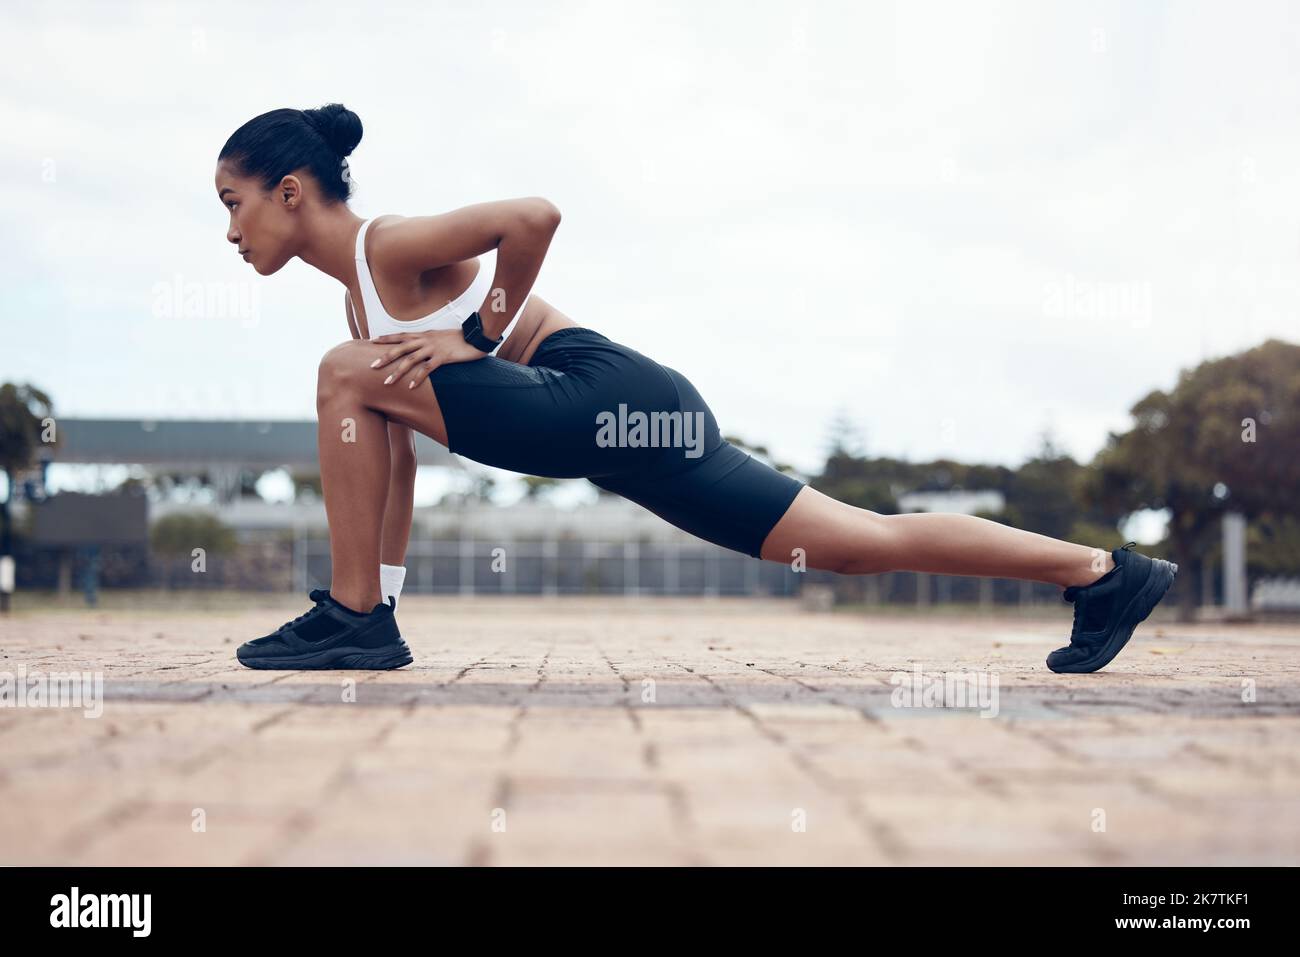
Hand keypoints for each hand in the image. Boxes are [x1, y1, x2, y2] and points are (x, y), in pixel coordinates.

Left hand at [369, 329, 487, 388]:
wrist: (475, 336)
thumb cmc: (458, 339)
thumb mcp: (439, 337)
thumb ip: (427, 341)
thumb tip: (418, 348)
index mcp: (423, 335)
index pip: (400, 335)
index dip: (385, 338)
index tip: (371, 341)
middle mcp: (425, 340)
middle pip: (400, 348)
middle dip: (385, 357)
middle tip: (372, 366)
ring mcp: (433, 348)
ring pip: (411, 359)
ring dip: (398, 371)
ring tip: (387, 382)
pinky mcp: (443, 357)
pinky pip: (428, 368)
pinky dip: (418, 377)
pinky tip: (411, 386)